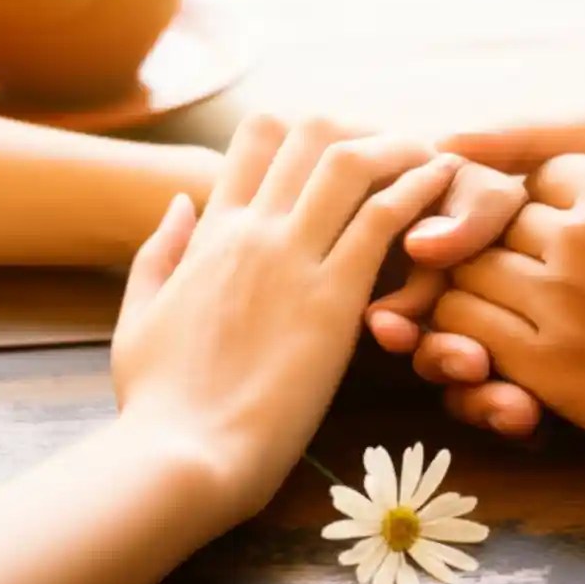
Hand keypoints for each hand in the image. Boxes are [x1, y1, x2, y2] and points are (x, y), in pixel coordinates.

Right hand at [110, 115, 457, 522]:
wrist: (181, 456)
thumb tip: (182, 200)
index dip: (306, 129)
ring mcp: (293, 259)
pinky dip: (419, 191)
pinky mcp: (333, 299)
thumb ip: (161, 251)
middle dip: (362, 127)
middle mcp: (253, 230)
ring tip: (435, 157)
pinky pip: (383, 218)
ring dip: (398, 148)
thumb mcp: (140, 314)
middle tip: (401, 148)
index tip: (342, 148)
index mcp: (212, 233)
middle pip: (310, 132)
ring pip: (350, 162)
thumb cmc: (159, 402)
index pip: (258, 137)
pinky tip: (445, 184)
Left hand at [430, 141, 584, 508]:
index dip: (548, 208)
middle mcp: (582, 232)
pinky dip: (461, 331)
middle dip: (505, 245)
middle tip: (524, 281)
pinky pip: (463, 326)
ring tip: (503, 311)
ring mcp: (559, 299)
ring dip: (476, 284)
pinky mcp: (547, 366)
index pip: (541, 174)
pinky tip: (489, 347)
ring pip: (466, 268)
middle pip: (498, 218)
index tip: (563, 244)